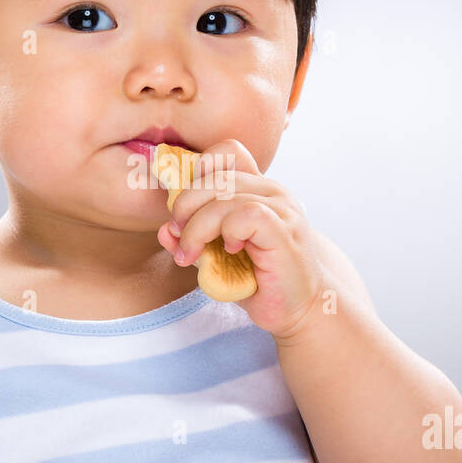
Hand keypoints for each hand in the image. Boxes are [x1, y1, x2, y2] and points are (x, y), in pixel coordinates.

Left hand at [157, 138, 324, 340]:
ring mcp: (282, 208)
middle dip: (184, 206)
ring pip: (225, 197)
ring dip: (197, 228)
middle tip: (177, 237)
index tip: (184, 207)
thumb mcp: (215, 257)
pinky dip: (228, 231)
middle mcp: (272, 191)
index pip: (227, 152)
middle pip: (215, 176)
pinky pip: (246, 214)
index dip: (199, 169)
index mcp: (257, 188)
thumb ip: (191, 239)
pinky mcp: (284, 230)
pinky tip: (230, 251)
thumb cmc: (259, 281)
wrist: (298, 310)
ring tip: (192, 255)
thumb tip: (164, 230)